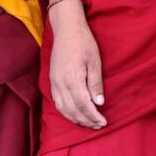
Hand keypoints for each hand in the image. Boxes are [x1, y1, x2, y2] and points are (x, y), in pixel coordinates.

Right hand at [48, 3, 106, 128]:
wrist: (66, 29)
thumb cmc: (84, 42)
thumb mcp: (95, 61)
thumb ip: (96, 84)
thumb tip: (99, 103)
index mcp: (72, 79)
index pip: (83, 105)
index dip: (93, 116)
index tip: (104, 122)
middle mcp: (60, 83)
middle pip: (73, 110)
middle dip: (86, 121)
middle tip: (98, 125)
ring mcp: (54, 83)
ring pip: (63, 109)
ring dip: (76, 119)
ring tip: (89, 123)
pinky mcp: (51, 81)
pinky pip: (57, 102)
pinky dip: (66, 112)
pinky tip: (75, 114)